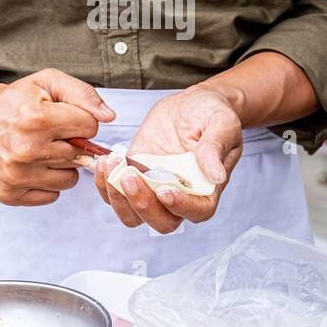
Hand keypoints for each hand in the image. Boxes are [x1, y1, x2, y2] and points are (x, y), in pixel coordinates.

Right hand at [0, 68, 113, 206]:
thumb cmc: (17, 101)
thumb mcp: (49, 82)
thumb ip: (84, 94)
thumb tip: (109, 117)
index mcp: (37, 119)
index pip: (90, 128)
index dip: (80, 121)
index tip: (63, 118)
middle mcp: (25, 150)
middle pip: (79, 156)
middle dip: (71, 143)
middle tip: (49, 134)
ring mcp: (16, 175)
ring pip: (69, 180)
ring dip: (61, 166)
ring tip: (41, 150)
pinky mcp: (9, 193)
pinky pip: (51, 195)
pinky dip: (46, 183)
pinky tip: (32, 166)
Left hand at [93, 85, 242, 233]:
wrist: (190, 104)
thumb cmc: (211, 114)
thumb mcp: (222, 123)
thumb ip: (215, 148)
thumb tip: (217, 176)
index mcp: (206, 188)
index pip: (197, 212)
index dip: (180, 206)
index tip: (164, 189)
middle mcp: (180, 195)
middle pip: (161, 222)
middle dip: (143, 205)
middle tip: (131, 176)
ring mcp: (154, 188)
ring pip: (133, 215)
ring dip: (119, 198)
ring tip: (113, 165)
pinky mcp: (135, 175)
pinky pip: (115, 194)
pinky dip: (105, 184)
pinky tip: (106, 162)